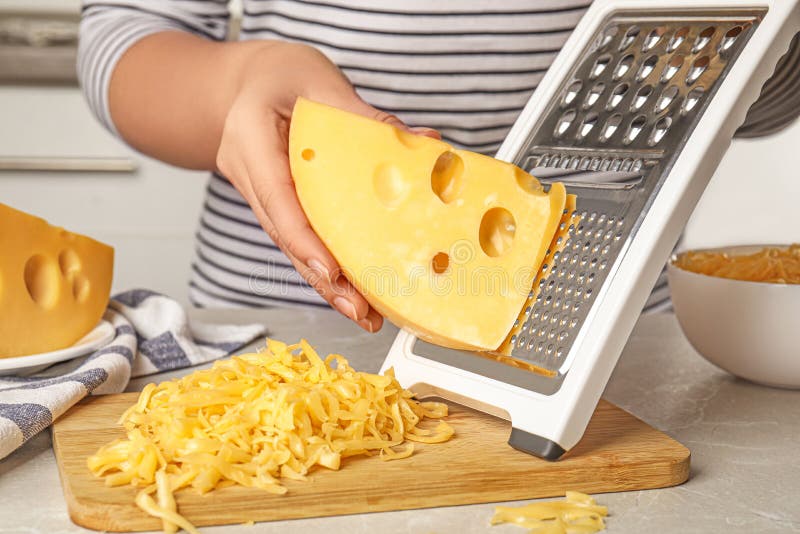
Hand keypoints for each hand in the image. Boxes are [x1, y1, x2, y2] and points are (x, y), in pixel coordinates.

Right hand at [215, 42, 438, 331]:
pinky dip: (328, 264)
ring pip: (294, 247)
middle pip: (287, 238)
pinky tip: (356, 287)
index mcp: (251, 142)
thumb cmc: (276, 76)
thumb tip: (421, 141)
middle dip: (323, 279)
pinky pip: (303, 237)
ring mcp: (262, 196)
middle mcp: (251, 177)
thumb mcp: (315, 79)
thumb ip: (360, 114)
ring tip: (365, 314)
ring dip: (328, 283)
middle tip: (360, 311)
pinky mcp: (281, 205)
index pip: (277, 200)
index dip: (305, 242)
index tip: (332, 272)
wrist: (241, 84)